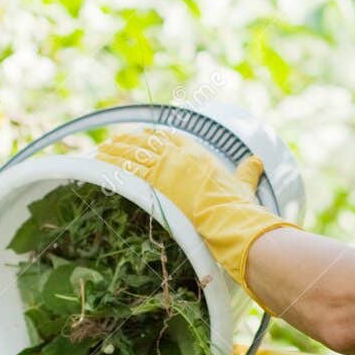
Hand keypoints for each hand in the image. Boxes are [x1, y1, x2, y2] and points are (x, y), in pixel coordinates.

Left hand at [93, 126, 296, 302]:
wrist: (229, 217)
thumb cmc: (237, 204)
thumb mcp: (244, 183)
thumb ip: (247, 171)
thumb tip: (257, 161)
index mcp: (196, 153)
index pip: (167, 137)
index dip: (150, 137)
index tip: (140, 138)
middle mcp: (178, 154)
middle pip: (144, 141)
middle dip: (125, 141)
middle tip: (111, 143)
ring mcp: (164, 167)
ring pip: (131, 152)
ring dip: (112, 150)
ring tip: (99, 151)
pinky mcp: (153, 182)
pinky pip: (125, 169)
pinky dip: (110, 164)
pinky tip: (97, 164)